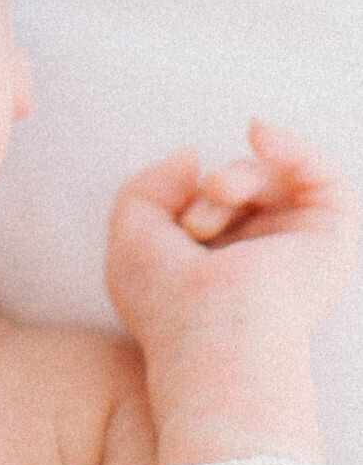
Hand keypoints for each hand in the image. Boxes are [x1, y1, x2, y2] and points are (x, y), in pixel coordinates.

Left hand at [106, 119, 356, 353]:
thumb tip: (194, 156)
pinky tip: (260, 134)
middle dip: (213, 189)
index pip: (209, 208)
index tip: (172, 220)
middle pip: (244, 192)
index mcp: (216, 266)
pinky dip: (294, 148)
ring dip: (239, 175)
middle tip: (195, 222)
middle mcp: (261, 260)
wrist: (213, 330)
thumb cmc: (165, 297)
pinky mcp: (332, 241)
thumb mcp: (131, 232)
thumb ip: (151, 185)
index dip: (184, 198)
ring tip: (218, 190)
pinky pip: (324, 177)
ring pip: (275, 181)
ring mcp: (297, 250)